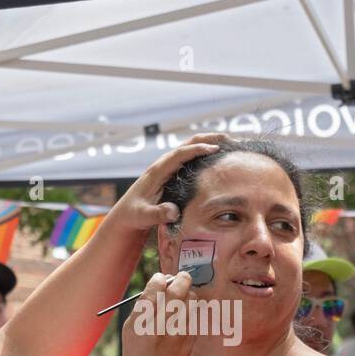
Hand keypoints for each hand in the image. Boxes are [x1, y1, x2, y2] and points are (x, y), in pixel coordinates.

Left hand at [104, 133, 227, 231]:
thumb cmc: (133, 215)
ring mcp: (167, 167)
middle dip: (207, 139)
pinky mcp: (171, 173)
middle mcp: (162, 165)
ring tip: (229, 145)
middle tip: (229, 139)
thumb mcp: (143, 216)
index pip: (179, 154)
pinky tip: (217, 158)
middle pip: (187, 144)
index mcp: (157, 171)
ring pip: (189, 149)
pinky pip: (189, 158)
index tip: (215, 149)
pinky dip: (203, 153)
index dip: (197, 150)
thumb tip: (174, 211)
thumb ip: (157, 214)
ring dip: (207, 143)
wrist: (125, 214)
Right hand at [119, 271, 196, 355]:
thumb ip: (144, 304)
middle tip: (180, 277)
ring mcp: (179, 335)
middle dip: (180, 279)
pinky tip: (184, 312)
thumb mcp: (130, 327)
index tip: (160, 279)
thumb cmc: (138, 349)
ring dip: (188, 293)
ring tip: (180, 297)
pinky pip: (197, 313)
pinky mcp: (191, 339)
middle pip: (177, 292)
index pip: (154, 291)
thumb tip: (162, 280)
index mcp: (141, 325)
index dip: (159, 280)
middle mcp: (161, 329)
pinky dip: (192, 308)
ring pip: (191, 300)